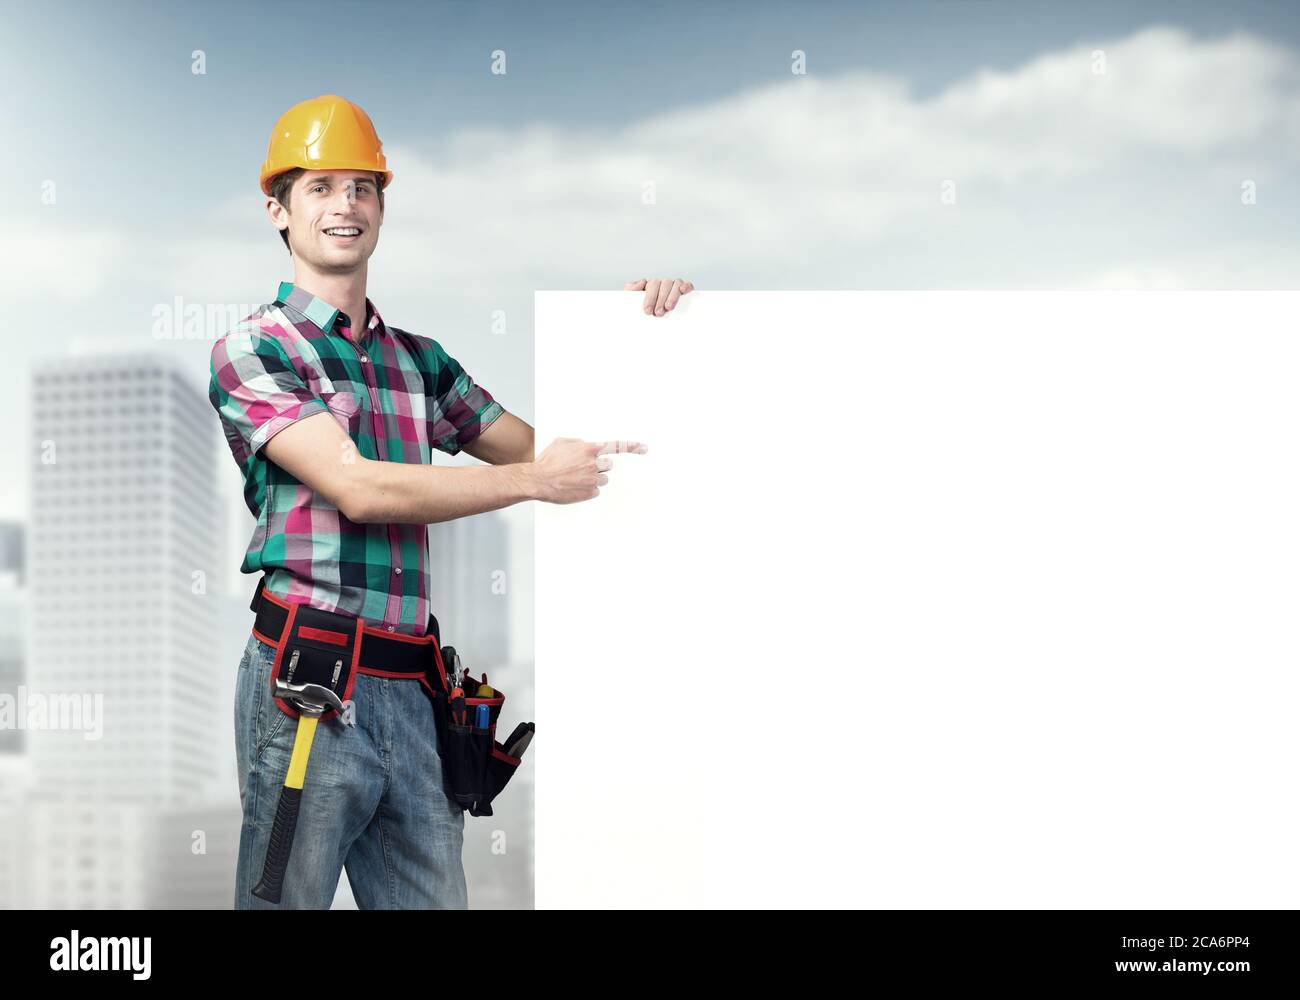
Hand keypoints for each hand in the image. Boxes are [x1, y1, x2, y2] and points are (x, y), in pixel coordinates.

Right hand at [528, 437, 647, 503]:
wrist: (538, 480)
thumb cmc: (547, 460)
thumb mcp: (562, 442)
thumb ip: (579, 443)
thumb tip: (586, 446)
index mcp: (589, 449)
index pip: (616, 446)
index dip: (632, 446)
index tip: (644, 448)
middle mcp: (594, 464)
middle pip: (608, 466)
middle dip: (599, 467)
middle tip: (582, 468)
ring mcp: (593, 480)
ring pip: (603, 479)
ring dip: (593, 478)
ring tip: (576, 478)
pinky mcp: (590, 493)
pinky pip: (596, 490)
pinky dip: (588, 489)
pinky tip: (574, 486)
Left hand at [625, 278, 693, 315]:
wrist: (644, 324)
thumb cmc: (640, 311)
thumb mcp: (631, 299)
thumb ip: (631, 289)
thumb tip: (642, 282)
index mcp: (651, 285)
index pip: (652, 285)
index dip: (650, 297)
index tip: (648, 310)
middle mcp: (663, 284)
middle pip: (664, 284)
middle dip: (661, 299)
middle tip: (658, 313)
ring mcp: (674, 286)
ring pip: (675, 284)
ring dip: (672, 296)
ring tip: (668, 308)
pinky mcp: (684, 290)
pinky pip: (687, 285)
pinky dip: (686, 286)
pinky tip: (683, 291)